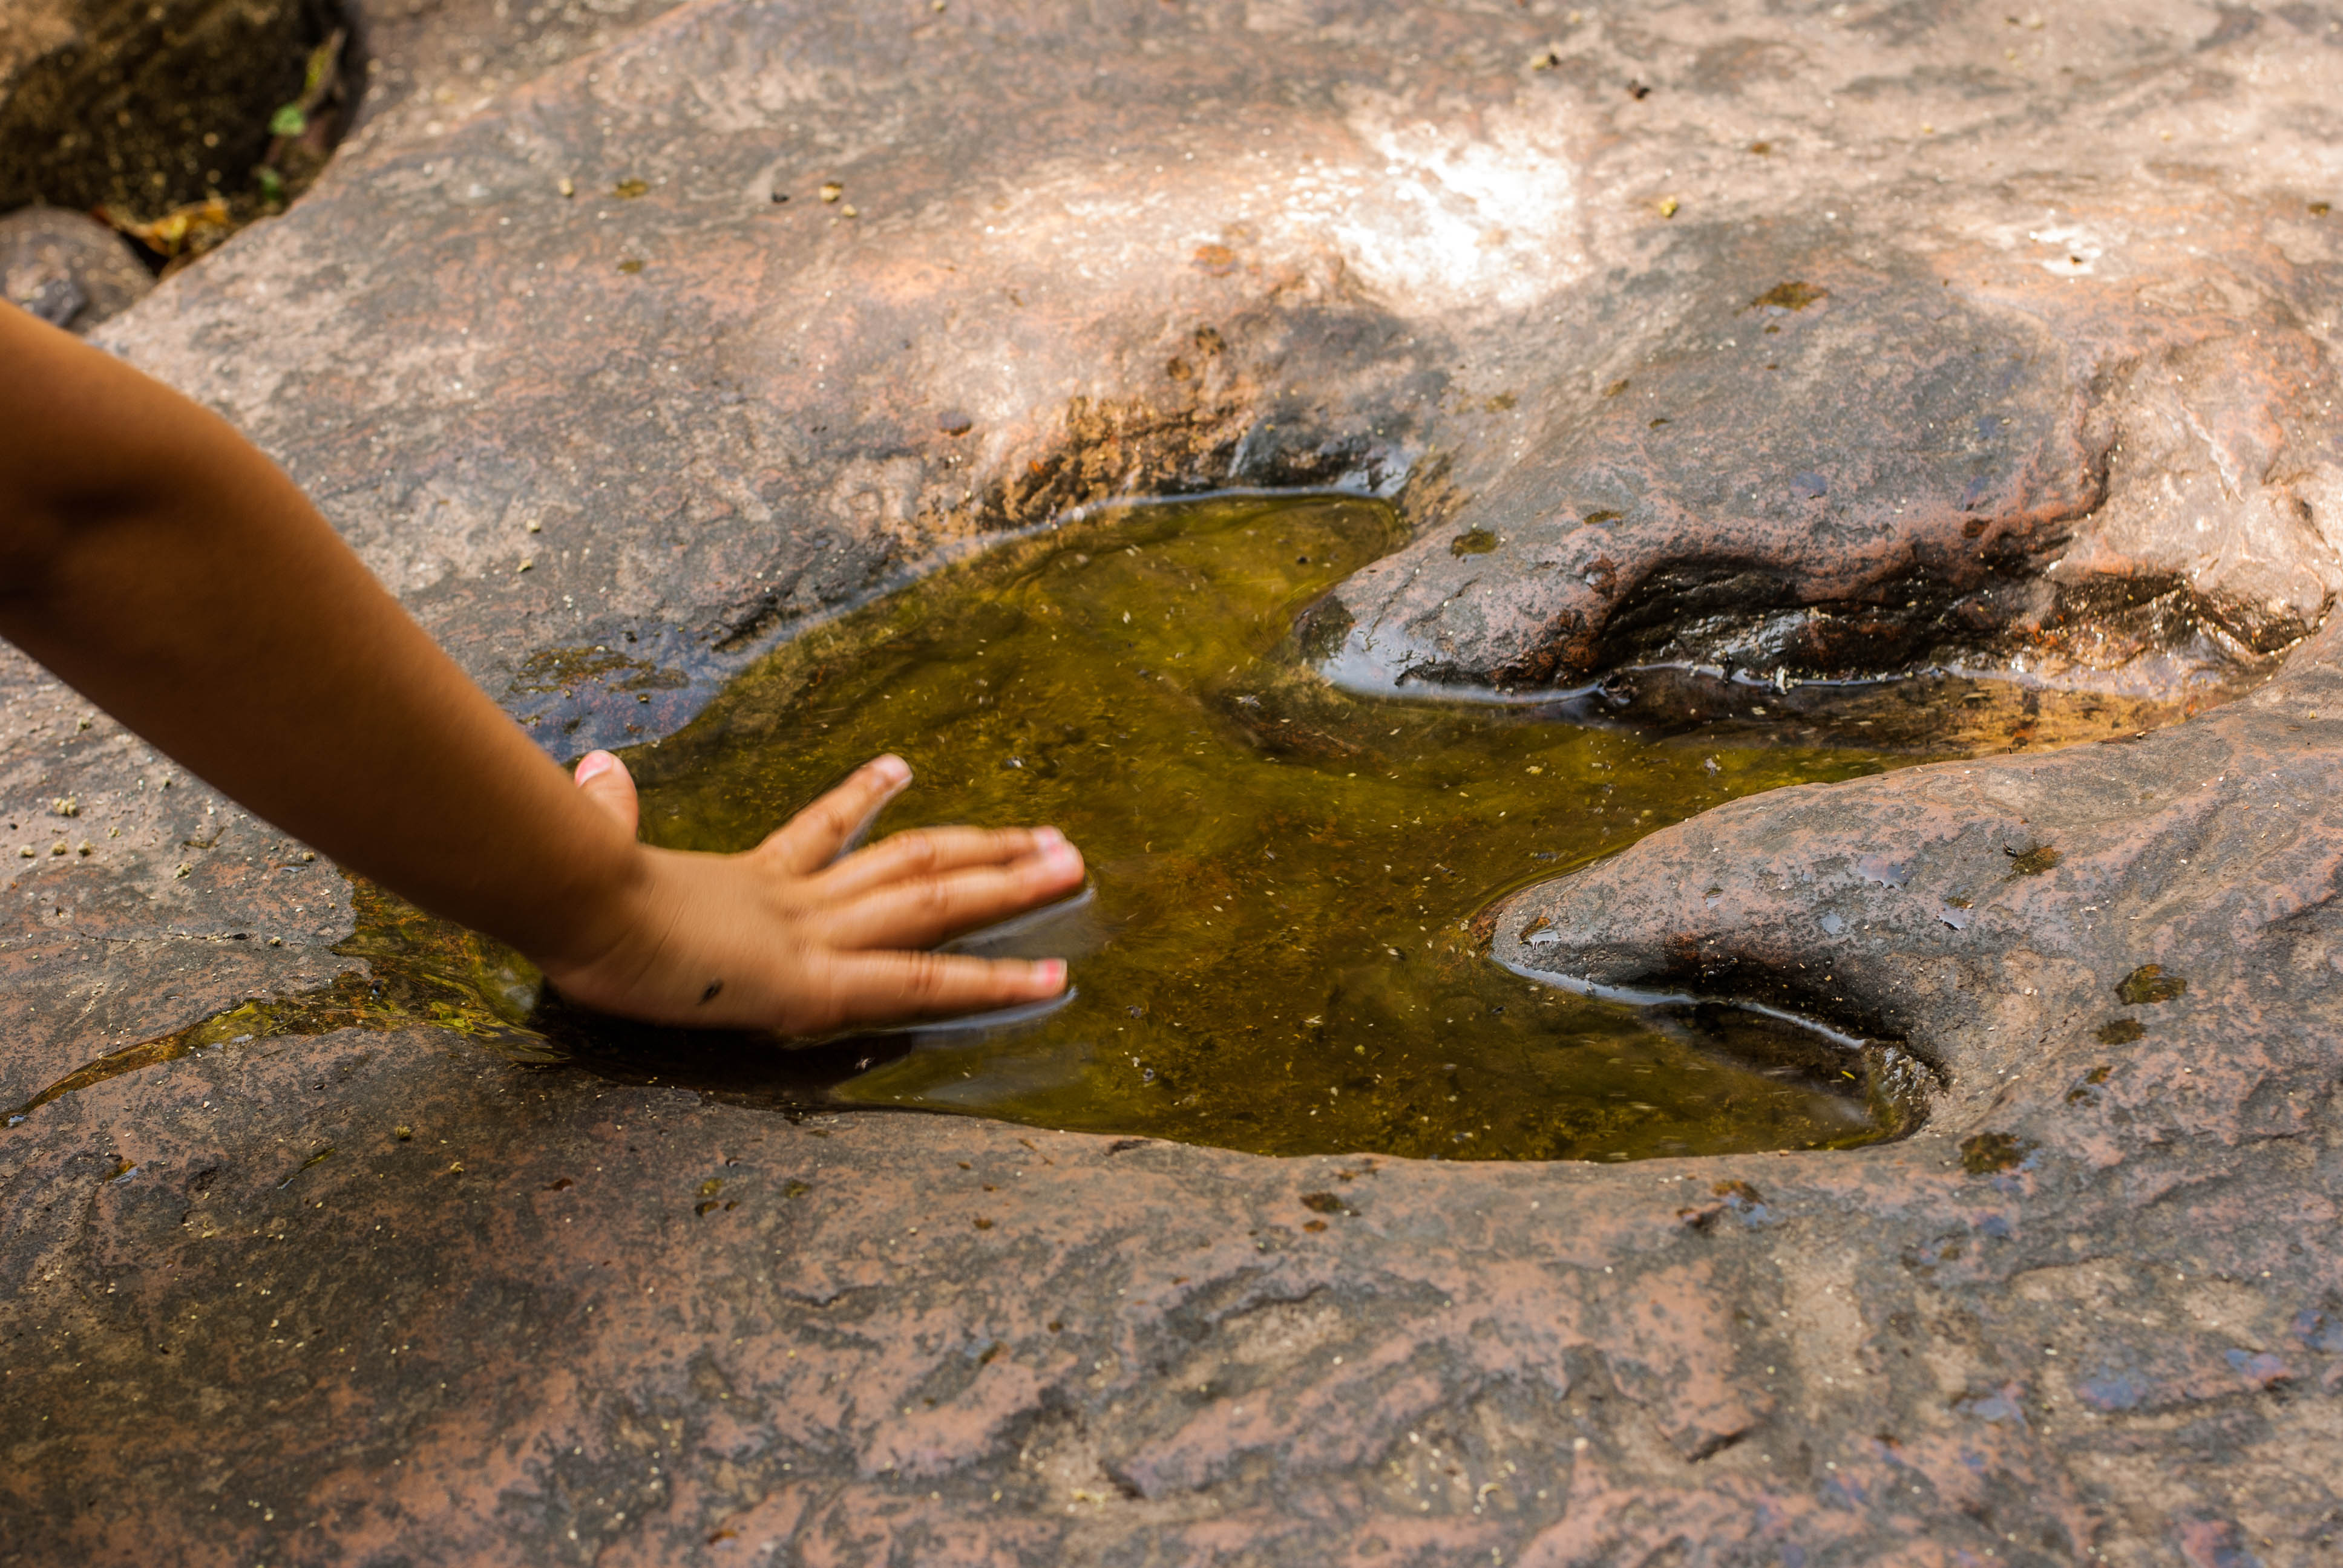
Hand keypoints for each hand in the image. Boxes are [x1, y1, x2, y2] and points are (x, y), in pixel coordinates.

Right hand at [538, 751, 1083, 1032]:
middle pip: (908, 862)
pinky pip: (921, 983)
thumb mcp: (589, 847)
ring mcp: (812, 938)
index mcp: (743, 879)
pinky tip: (1049, 980)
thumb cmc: (567, 885)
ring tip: (1072, 868)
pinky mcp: (813, 985)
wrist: (571, 899)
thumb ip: (604, 813)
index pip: (817, 834)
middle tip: (1049, 835)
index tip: (899, 770)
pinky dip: (989, 983)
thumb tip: (590, 769)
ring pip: (933, 902)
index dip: (861, 801)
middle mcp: (794, 901)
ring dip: (1008, 886)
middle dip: (982, 850)